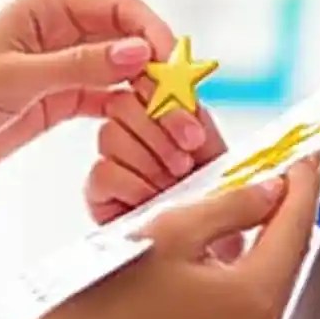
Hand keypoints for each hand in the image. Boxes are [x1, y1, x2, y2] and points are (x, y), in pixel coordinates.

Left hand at [0, 0, 174, 189]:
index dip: (154, 33)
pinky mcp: (57, 99)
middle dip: (161, 69)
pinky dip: (128, 110)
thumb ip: (77, 67)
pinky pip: (106, 97)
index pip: (119, 7)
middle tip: (186, 107)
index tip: (174, 68)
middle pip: (128, 39)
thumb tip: (138, 53)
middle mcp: (57, 29)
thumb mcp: (14, 80)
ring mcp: (59, 64)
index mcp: (44, 6)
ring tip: (176, 127)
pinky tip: (146, 130)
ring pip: (122, 71)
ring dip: (150, 94)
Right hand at [38, 156, 319, 318]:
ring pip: (268, 268)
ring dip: (262, 231)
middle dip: (284, 205)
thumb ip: (226, 207)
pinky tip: (224, 236)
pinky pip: (245, 288)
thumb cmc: (111, 301)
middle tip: (279, 170)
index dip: (303, 182)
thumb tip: (265, 190)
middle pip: (288, 250)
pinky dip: (242, 255)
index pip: (297, 225)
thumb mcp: (169, 235)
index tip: (304, 154)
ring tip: (249, 196)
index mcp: (254, 294)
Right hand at [83, 84, 227, 220]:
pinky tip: (151, 199)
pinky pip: (102, 171)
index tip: (191, 132)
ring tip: (172, 183)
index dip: (164, 98)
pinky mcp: (99, 189)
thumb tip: (180, 72)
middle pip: (122, 102)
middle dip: (159, 133)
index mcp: (162, 111)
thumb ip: (195, 113)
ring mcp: (114, 158)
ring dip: (148, 160)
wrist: (216, 246)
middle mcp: (133, 130)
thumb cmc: (220, 200)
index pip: (144, 79)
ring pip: (110, 133)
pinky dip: (132, 185)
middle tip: (184, 162)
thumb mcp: (217, 149)